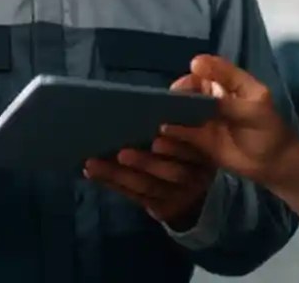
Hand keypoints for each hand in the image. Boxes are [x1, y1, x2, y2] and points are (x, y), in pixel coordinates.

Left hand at [83, 76, 217, 230]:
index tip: (159, 131)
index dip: (178, 142)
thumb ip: (188, 105)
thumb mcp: (193, 124)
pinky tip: (93, 173)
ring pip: (148, 186)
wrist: (195, 191)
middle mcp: (196, 178)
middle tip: (121, 153)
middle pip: (171, 172)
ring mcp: (178, 196)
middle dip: (145, 163)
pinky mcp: (162, 208)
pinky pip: (135, 197)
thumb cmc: (186, 144)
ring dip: (119, 175)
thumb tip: (178, 90)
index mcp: (205, 154)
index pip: (194, 150)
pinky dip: (113, 184)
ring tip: (95, 164)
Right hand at [159, 55, 298, 187]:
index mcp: (226, 83)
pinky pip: (180, 132)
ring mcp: (203, 118)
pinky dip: (171, 131)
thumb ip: (226, 98)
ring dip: (169, 111)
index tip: (183, 84)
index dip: (192, 74)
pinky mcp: (197, 139)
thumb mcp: (253, 108)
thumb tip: (198, 77)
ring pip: (181, 109)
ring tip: (157, 115)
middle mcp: (211, 98)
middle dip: (175, 94)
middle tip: (164, 103)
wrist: (273, 164)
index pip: (205, 71)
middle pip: (187, 89)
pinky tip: (162, 132)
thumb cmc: (268, 129)